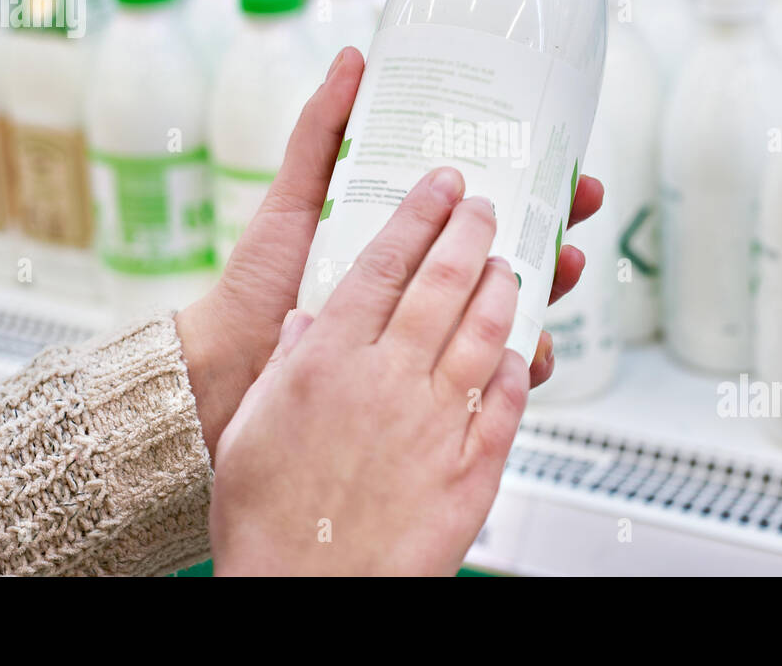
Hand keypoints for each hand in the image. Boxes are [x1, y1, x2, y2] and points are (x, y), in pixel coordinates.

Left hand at [177, 47, 603, 457]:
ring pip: (516, 309)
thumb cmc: (261, 279)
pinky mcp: (431, 383)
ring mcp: (434, 330)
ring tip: (566, 265)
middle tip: (582, 205)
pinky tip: (536, 345)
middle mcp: (429, 280)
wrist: (230, 362)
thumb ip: (322, 131)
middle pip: (515, 249)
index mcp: (409, 235)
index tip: (565, 161)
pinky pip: (491, 374)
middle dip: (560, 226)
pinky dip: (524, 360)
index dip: (533, 183)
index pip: (485, 205)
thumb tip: (354, 57)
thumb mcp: (296, 197)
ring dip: (554, 287)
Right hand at [211, 167, 529, 574]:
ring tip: (512, 263)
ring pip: (486, 333)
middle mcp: (390, 381)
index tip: (442, 186)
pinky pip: (508, 404)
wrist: (303, 595)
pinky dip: (520, 367)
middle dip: (471, 233)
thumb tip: (307, 322)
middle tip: (485, 207)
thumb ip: (287, 365)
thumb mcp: (255, 427)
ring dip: (506, 287)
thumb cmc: (269, 520)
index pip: (385, 264)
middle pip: (444, 284)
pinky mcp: (470, 470)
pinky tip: (527, 347)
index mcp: (332, 361)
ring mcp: (437, 424)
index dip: (420, 216)